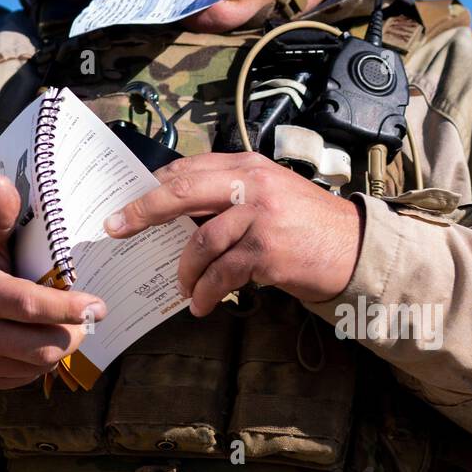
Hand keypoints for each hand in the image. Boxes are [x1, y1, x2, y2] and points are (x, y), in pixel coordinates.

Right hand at [0, 177, 106, 390]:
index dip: (69, 309)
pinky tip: (39, 339)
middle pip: (44, 347)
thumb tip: (3, 184)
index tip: (99, 305)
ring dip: (61, 347)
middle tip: (86, 317)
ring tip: (64, 326)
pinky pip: (27, 378)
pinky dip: (42, 362)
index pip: (30, 307)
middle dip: (75, 334)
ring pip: (40, 366)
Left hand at [104, 152, 363, 313]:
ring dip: (185, 273)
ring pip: (200, 244)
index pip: (188, 169)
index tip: (129, 205)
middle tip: (116, 229)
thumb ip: (231, 196)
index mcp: (247, 166)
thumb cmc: (310, 226)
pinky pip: (221, 274)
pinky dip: (206, 293)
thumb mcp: (271, 195)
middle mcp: (251, 184)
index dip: (154, 188)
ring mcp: (259, 217)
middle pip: (182, 192)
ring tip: (183, 290)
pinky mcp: (267, 251)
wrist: (355, 248)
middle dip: (142, 212)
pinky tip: (202, 305)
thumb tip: (181, 219)